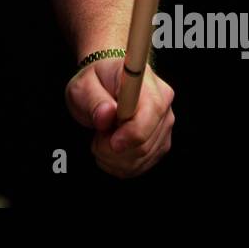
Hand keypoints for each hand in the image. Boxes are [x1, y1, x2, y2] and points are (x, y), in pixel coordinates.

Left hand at [65, 56, 174, 178]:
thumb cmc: (94, 83)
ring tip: (102, 138)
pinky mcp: (161, 142)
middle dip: (114, 149)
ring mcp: (165, 124)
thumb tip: (107, 114)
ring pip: (142, 158)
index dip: (132, 133)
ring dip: (114, 158)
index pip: (151, 113)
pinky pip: (142, 165)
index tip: (112, 142)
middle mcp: (162, 102)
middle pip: (145, 142)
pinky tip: (110, 149)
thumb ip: (94, 99)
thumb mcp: (83, 86)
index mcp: (145, 82)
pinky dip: (120, 164)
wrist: (103, 86)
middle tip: (97, 135)